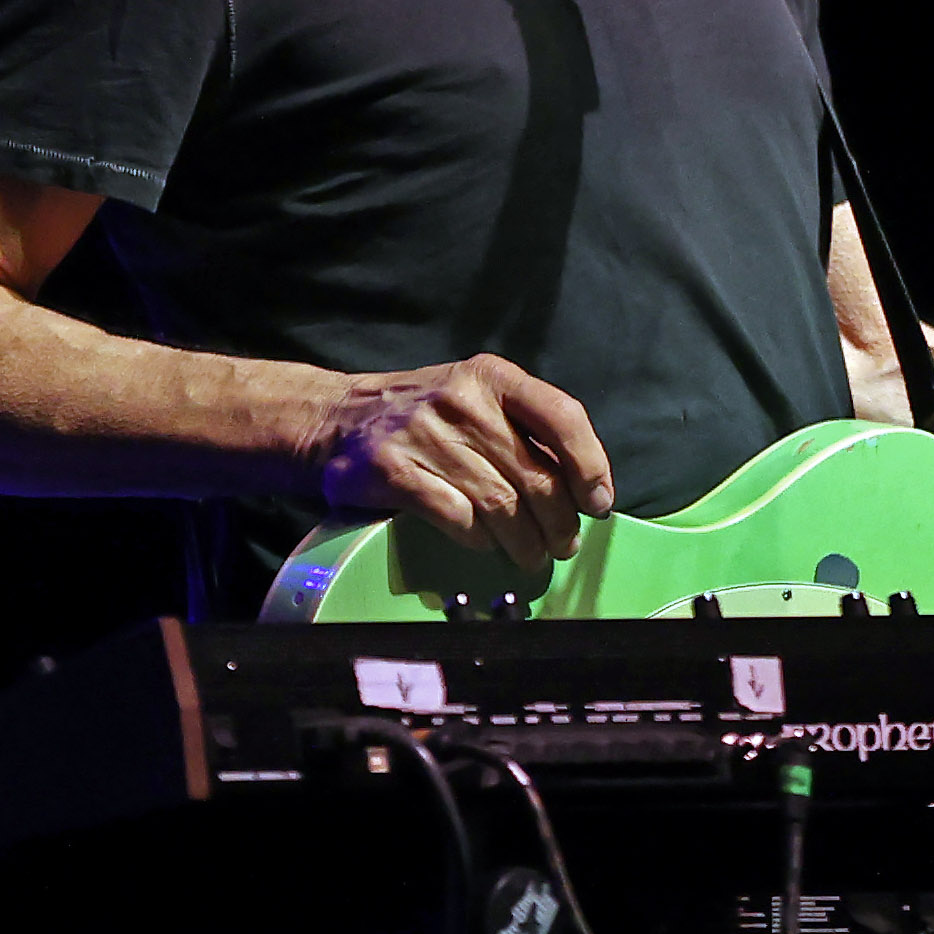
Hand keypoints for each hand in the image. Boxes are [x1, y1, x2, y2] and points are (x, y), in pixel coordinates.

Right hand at [309, 354, 614, 574]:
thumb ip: (527, 430)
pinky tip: (484, 544)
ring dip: (524, 541)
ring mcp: (424, 435)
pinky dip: (478, 540)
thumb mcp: (478, 400)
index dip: (591, 466)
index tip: (598, 504)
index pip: (563, 417)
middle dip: (559, 521)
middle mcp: (463, 400)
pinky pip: (457, 518)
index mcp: (494, 377)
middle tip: (564, 544)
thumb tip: (585, 487)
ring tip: (532, 556)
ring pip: (500, 504)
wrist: (335, 419)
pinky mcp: (392, 471)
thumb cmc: (426, 417)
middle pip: (535, 474)